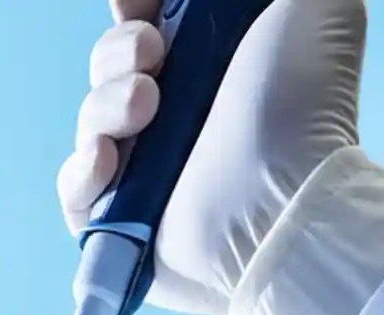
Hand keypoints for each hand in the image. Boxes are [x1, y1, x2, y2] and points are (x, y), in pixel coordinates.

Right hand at [58, 0, 366, 314]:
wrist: (286, 197)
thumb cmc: (305, 106)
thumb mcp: (310, 8)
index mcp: (207, 72)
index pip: (144, 30)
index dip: (133, 10)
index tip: (138, 3)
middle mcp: (172, 120)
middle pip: (108, 68)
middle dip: (118, 51)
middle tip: (153, 55)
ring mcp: (141, 172)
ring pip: (90, 120)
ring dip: (106, 105)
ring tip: (144, 108)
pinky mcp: (117, 222)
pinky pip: (72, 186)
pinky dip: (82, 169)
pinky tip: (109, 159)